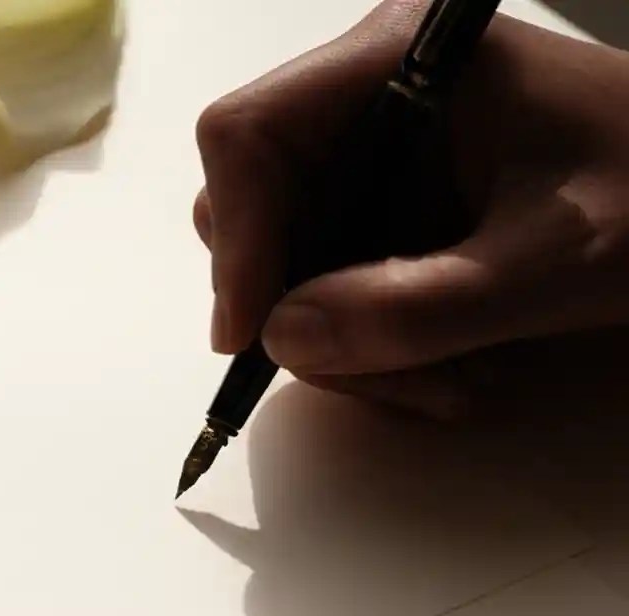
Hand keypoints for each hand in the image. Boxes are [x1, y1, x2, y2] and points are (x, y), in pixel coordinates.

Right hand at [194, 0, 628, 418]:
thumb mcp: (552, 265)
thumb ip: (418, 306)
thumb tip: (284, 337)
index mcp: (400, 60)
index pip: (249, 136)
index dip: (237, 237)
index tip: (252, 332)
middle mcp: (370, 96)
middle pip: (256, 207)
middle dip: (301, 308)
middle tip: (375, 374)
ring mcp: (375, 155)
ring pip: (286, 258)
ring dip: (345, 342)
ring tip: (445, 381)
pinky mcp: (388, 205)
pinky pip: (328, 280)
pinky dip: (370, 341)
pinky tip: (446, 363)